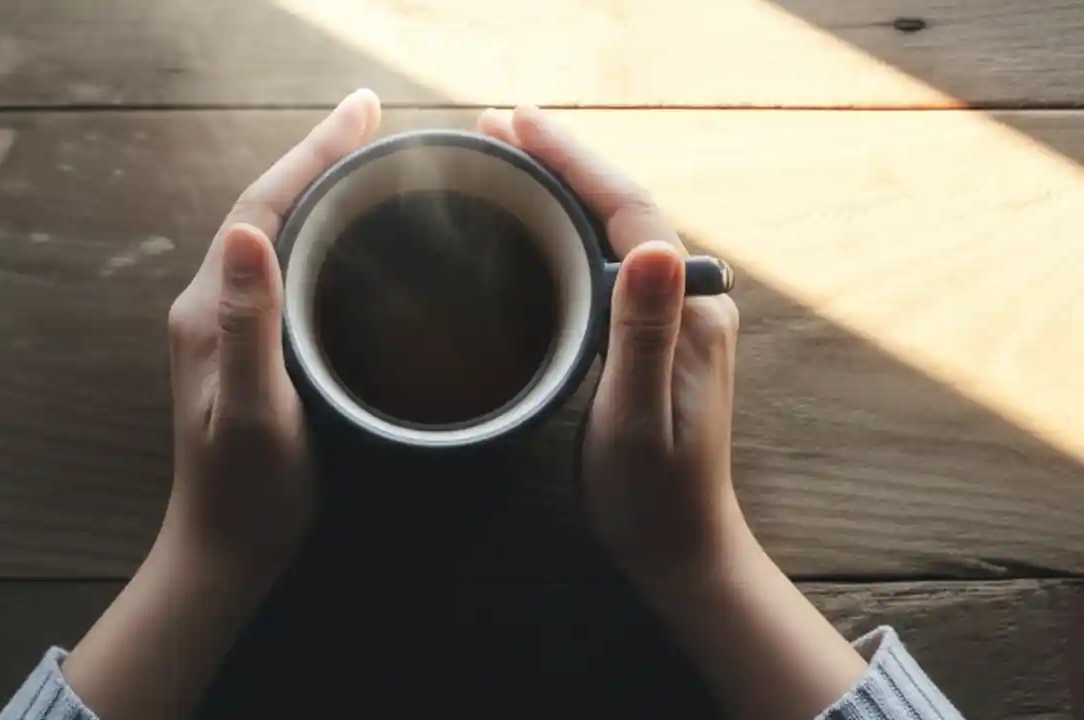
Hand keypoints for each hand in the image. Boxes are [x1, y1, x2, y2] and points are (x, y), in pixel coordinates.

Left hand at [162, 88, 382, 575]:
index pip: (261, 206)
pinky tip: (347, 233)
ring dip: (317, 186)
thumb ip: (248, 325)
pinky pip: (282, 266)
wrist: (224, 547)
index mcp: (210, 309)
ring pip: (274, 232)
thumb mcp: (253, 411)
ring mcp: (226, 324)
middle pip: (266, 207)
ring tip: (366, 156)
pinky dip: (317, 231)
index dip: (312, 152)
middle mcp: (211, 304)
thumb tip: (248, 231)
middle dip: (317, 155)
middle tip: (373, 117)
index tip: (364, 109)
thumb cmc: (246, 492)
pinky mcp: (245, 344)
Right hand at [476, 106, 746, 590]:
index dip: (575, 160)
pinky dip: (565, 230)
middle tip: (493, 130)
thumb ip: (644, 334)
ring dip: (561, 188)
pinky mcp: (650, 333)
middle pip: (620, 208)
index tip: (518, 123)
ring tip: (505, 159)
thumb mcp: (638, 418)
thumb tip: (652, 246)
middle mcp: (688, 298)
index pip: (630, 210)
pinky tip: (531, 226)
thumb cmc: (654, 494)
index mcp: (690, 308)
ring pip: (611, 229)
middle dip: (561, 162)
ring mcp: (670, 314)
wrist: (679, 542)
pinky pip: (604, 261)